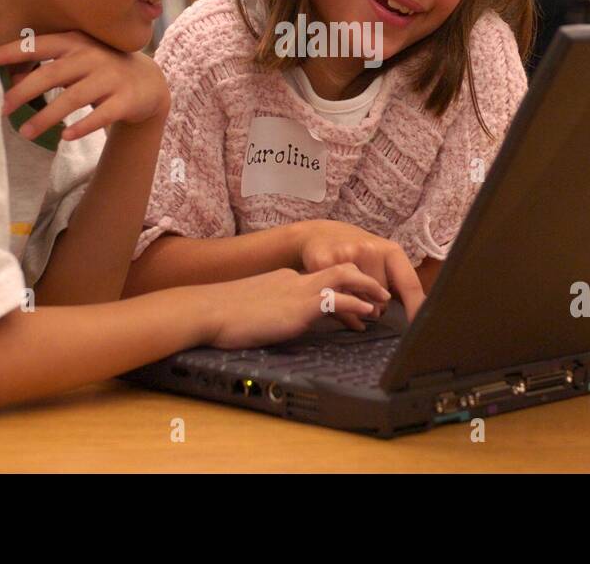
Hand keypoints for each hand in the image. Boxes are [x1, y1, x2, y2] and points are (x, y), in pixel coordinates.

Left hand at [0, 32, 168, 140]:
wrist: (149, 81)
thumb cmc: (101, 69)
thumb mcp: (77, 60)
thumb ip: (47, 67)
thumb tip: (12, 83)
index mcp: (76, 42)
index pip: (40, 45)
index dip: (14, 51)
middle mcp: (93, 56)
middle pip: (53, 74)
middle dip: (24, 92)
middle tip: (1, 109)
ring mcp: (111, 78)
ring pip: (74, 98)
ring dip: (47, 116)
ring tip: (25, 133)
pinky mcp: (126, 100)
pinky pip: (102, 115)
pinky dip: (83, 126)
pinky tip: (65, 137)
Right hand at [204, 265, 390, 348]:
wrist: (206, 310)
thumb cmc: (222, 315)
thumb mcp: (255, 309)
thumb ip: (273, 311)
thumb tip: (281, 322)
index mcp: (285, 279)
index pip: (322, 278)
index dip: (344, 287)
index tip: (358, 299)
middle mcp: (295, 280)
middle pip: (339, 268)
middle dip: (364, 278)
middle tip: (381, 293)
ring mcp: (298, 291)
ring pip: (344, 278)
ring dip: (367, 288)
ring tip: (383, 301)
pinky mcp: (298, 307)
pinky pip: (337, 300)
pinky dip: (356, 305)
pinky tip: (367, 314)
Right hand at [296, 219, 425, 322]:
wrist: (318, 232)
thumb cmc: (356, 251)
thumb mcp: (381, 258)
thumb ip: (397, 281)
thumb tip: (416, 311)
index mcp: (390, 250)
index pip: (409, 284)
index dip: (416, 307)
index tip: (420, 326)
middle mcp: (370, 250)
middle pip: (383, 301)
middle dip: (378, 305)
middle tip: (367, 296)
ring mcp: (346, 255)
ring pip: (360, 303)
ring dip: (360, 308)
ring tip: (354, 296)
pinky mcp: (323, 263)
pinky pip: (338, 302)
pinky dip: (344, 315)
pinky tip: (342, 308)